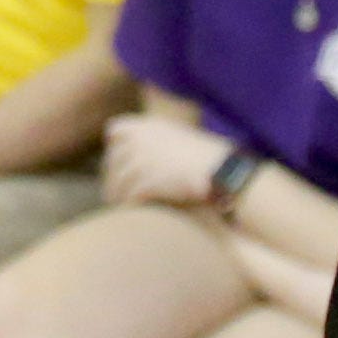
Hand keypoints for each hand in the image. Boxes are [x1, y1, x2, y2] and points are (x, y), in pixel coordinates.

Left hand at [103, 114, 229, 209]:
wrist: (225, 172)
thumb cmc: (209, 161)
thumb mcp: (181, 140)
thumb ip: (159, 144)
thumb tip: (143, 157)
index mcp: (151, 125)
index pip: (116, 129)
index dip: (113, 146)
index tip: (115, 162)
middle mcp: (143, 138)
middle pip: (113, 158)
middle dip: (111, 176)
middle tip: (112, 193)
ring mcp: (143, 158)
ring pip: (118, 180)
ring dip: (118, 194)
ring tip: (120, 206)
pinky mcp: (148, 180)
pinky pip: (130, 196)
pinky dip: (129, 205)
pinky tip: (133, 211)